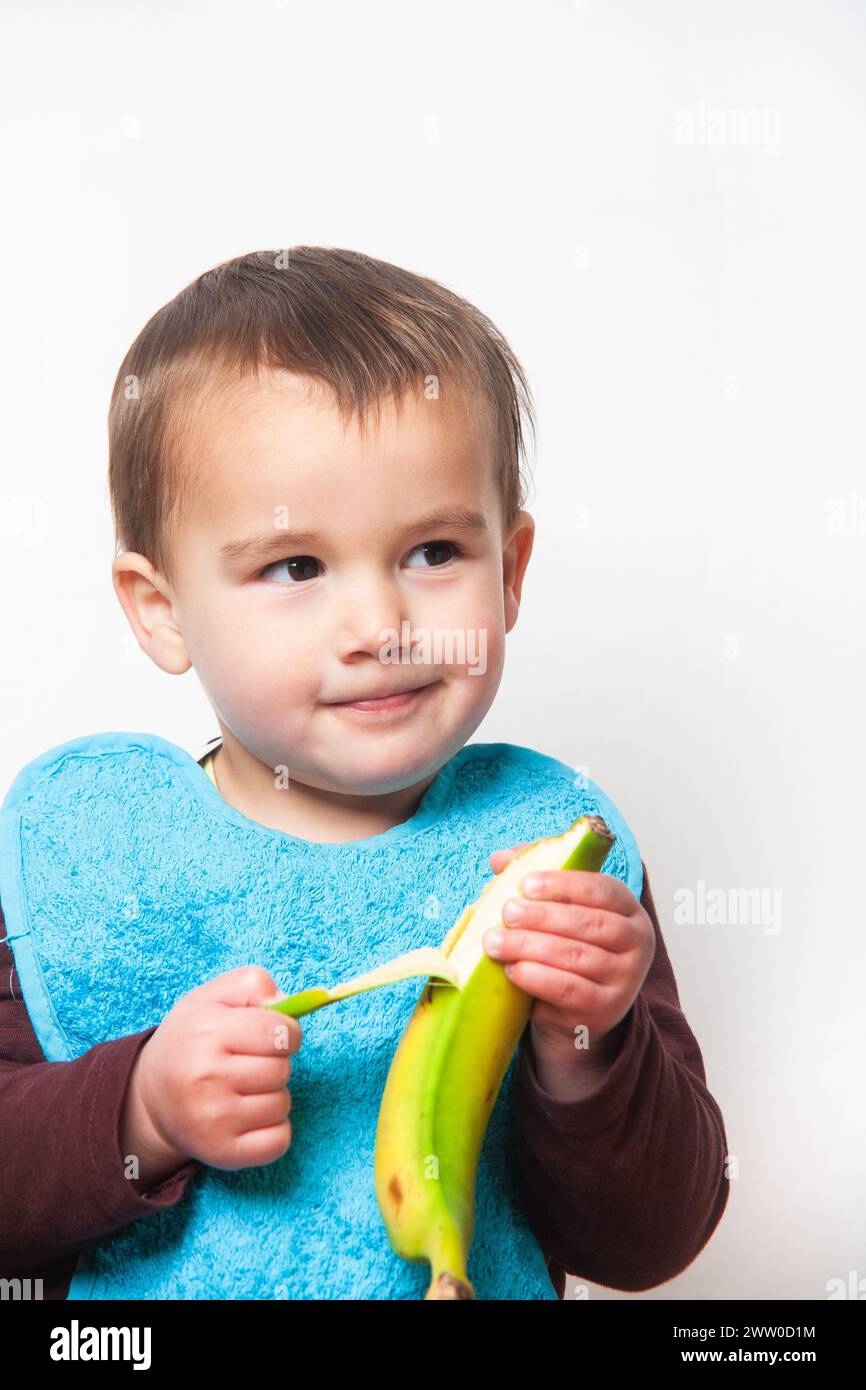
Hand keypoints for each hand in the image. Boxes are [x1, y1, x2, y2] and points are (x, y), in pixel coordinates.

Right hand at [121, 966, 302, 1188]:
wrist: (150, 1096)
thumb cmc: (192, 1039)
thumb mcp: (212, 996)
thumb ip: (253, 985)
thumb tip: (287, 1005)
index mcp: (206, 1032)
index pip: (277, 1032)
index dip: (286, 1032)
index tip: (274, 1034)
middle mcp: (206, 1078)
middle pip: (281, 1069)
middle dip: (276, 1062)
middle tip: (250, 1062)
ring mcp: (214, 1120)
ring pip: (282, 1104)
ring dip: (273, 1094)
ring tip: (244, 1088)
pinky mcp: (222, 1153)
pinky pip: (279, 1140)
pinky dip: (274, 1129)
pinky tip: (249, 1116)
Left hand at [485, 842, 654, 1071]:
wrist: (578, 1009)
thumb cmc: (567, 946)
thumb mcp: (558, 910)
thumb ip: (536, 878)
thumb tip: (501, 859)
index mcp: (628, 908)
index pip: (603, 890)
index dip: (565, 885)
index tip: (527, 884)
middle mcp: (636, 941)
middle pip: (590, 924)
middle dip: (543, 916)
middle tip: (506, 912)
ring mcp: (625, 978)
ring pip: (577, 956)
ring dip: (531, 947)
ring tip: (495, 942)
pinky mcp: (607, 1009)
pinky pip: (571, 990)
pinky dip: (538, 978)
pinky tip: (513, 970)